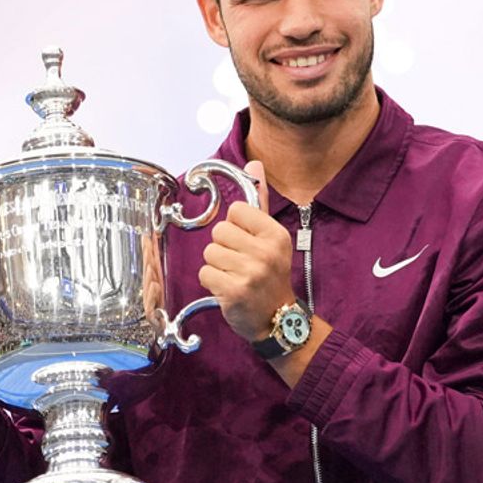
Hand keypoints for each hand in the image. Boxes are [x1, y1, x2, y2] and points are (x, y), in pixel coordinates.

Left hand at [197, 160, 296, 342]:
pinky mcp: (234, 291)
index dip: (235, 226)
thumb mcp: (271, 238)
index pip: (236, 210)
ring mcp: (250, 272)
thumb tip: (254, 163)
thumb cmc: (270, 275)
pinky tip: (228, 288)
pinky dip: (212, 282)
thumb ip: (259, 201)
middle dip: (223, 248)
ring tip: (234, 276)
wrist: (278, 319)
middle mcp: (265, 251)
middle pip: (219, 231)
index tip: (247, 243)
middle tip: (239, 263)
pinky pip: (205, 273)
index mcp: (275, 234)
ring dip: (216, 266)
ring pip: (209, 253)